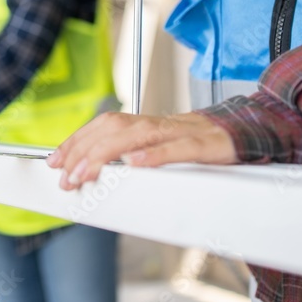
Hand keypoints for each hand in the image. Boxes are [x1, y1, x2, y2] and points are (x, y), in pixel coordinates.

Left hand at [45, 111, 237, 189]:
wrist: (247, 132)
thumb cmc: (202, 144)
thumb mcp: (163, 149)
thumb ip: (133, 156)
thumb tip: (96, 171)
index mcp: (147, 126)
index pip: (103, 126)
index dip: (77, 141)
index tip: (55, 161)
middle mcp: (160, 125)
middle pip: (113, 128)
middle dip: (83, 151)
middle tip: (65, 176)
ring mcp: (183, 132)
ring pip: (138, 135)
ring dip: (107, 153)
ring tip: (86, 172)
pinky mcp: (207, 145)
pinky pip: (178, 148)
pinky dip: (155, 155)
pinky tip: (135, 163)